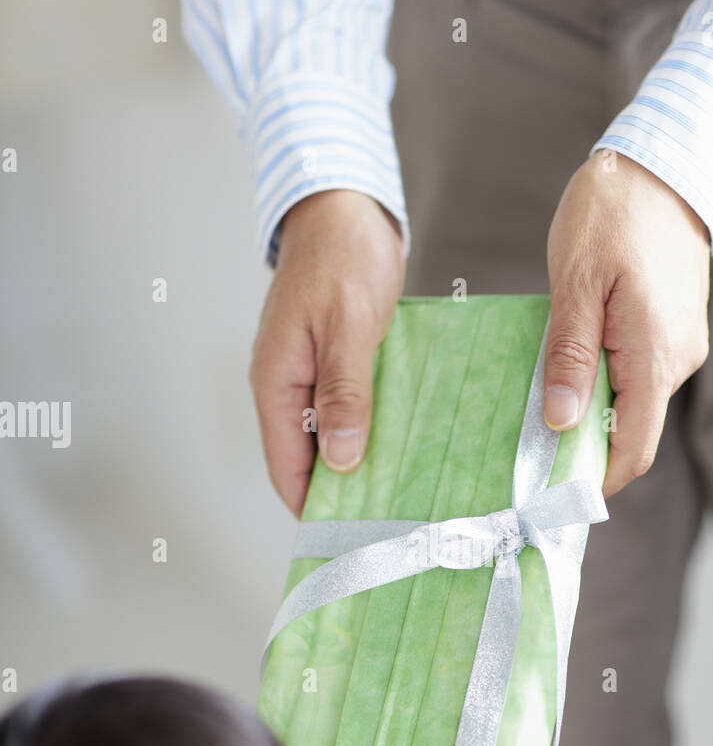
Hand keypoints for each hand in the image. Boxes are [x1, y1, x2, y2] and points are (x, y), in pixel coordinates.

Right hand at [250, 190, 404, 515]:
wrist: (343, 206)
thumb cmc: (342, 257)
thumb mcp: (348, 328)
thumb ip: (343, 392)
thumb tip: (341, 459)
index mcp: (275, 380)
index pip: (285, 465)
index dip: (311, 506)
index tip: (345, 539)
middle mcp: (285, 384)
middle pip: (305, 459)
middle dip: (338, 493)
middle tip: (384, 525)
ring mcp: (308, 374)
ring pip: (328, 436)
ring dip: (357, 463)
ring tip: (399, 495)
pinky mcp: (334, 363)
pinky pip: (346, 410)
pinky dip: (368, 430)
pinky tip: (402, 446)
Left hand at [544, 151, 709, 496]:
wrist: (666, 161)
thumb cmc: (614, 211)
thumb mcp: (577, 281)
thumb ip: (569, 354)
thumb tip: (560, 421)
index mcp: (655, 356)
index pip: (634, 448)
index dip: (595, 479)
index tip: (551, 491)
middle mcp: (678, 360)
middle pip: (632, 430)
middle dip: (584, 445)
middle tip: (527, 448)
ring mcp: (681, 345)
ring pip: (633, 401)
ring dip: (592, 408)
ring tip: (541, 399)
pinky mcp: (674, 329)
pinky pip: (638, 373)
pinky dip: (604, 380)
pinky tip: (569, 363)